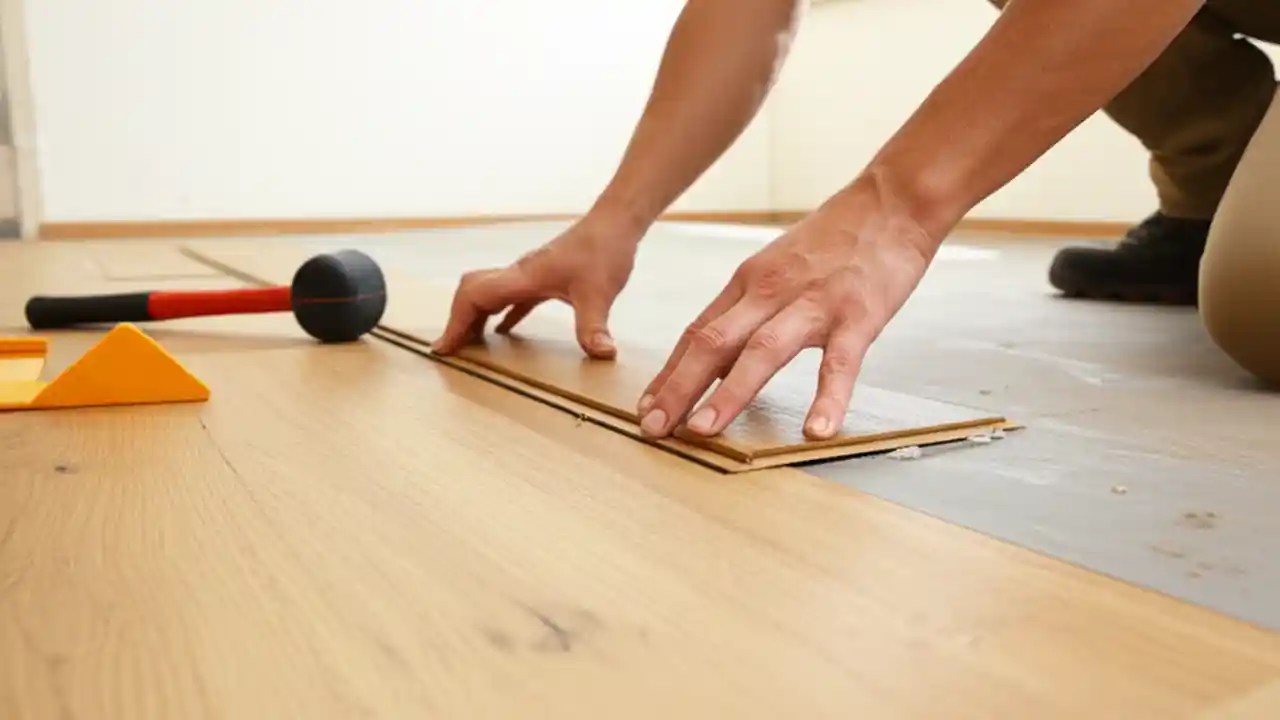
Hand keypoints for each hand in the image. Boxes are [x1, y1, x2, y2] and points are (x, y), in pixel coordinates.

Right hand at [432, 213, 642, 358]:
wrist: (615, 222)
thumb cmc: (604, 249)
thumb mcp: (599, 293)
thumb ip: (594, 326)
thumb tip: (601, 354)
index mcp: (522, 277)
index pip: (474, 297)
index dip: (455, 323)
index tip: (444, 348)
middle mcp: (519, 274)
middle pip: (472, 294)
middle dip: (457, 321)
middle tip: (451, 351)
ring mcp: (529, 275)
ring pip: (488, 295)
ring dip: (475, 318)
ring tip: (468, 345)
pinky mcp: (543, 277)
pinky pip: (511, 298)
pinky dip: (500, 315)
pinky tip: (503, 332)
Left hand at [636, 181, 940, 439]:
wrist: (891, 201)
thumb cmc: (834, 240)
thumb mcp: (777, 266)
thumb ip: (747, 309)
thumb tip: (715, 355)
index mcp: (749, 283)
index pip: (697, 333)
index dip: (669, 374)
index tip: (646, 409)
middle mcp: (770, 292)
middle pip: (713, 343)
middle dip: (678, 388)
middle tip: (653, 429)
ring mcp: (813, 304)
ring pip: (762, 352)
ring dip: (728, 393)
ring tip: (703, 430)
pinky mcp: (858, 316)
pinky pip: (840, 364)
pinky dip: (827, 398)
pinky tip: (816, 431)